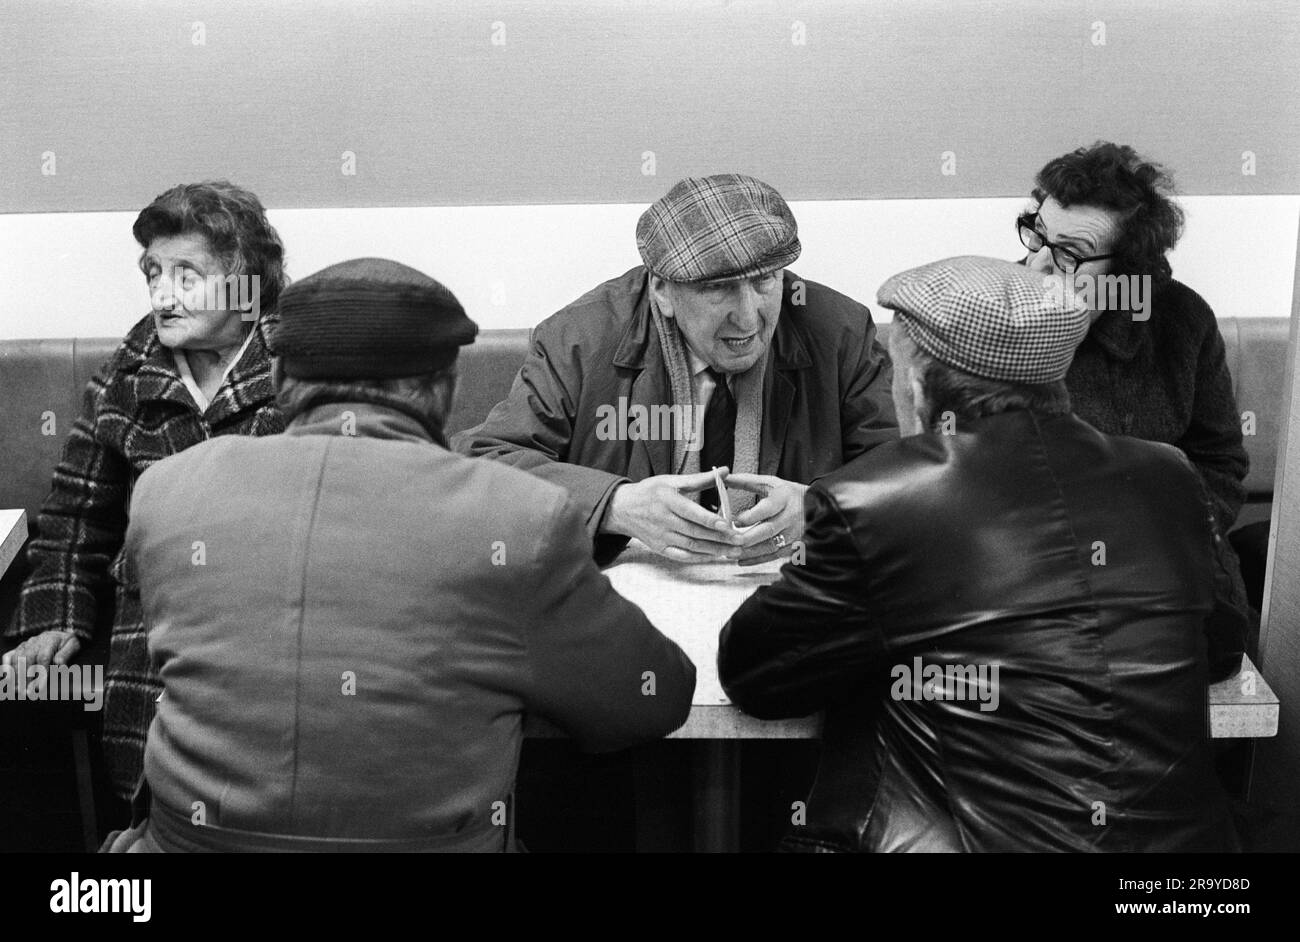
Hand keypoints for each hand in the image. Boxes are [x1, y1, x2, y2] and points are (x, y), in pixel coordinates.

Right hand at [2, 631, 81, 694]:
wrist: (60, 635)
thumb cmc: (67, 643)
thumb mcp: (73, 645)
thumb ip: (66, 654)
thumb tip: (59, 664)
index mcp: (50, 640)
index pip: (43, 657)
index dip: (41, 673)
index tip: (40, 686)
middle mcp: (36, 640)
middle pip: (27, 658)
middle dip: (26, 676)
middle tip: (27, 691)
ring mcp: (26, 643)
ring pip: (17, 658)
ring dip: (16, 674)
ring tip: (18, 688)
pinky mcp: (20, 647)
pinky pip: (9, 655)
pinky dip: (7, 666)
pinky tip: (9, 679)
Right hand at [602, 470, 746, 560]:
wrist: (622, 509)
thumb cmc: (650, 492)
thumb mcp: (672, 480)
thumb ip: (700, 479)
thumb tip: (724, 471)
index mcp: (667, 500)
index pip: (691, 512)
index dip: (710, 520)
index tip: (728, 525)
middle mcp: (663, 520)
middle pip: (695, 532)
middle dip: (719, 538)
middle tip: (741, 541)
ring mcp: (661, 536)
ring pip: (691, 546)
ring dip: (714, 550)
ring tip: (733, 551)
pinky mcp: (660, 548)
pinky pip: (682, 556)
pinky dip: (699, 558)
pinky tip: (714, 557)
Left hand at [723, 473, 808, 565]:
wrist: (819, 507)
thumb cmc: (788, 494)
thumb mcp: (770, 483)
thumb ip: (747, 482)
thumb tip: (724, 478)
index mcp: (784, 498)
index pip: (767, 508)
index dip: (750, 516)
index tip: (734, 521)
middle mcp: (790, 517)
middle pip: (768, 530)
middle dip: (748, 537)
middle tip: (730, 541)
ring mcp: (794, 533)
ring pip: (770, 546)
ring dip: (749, 551)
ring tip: (730, 552)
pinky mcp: (794, 546)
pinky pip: (774, 556)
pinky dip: (757, 559)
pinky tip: (741, 560)